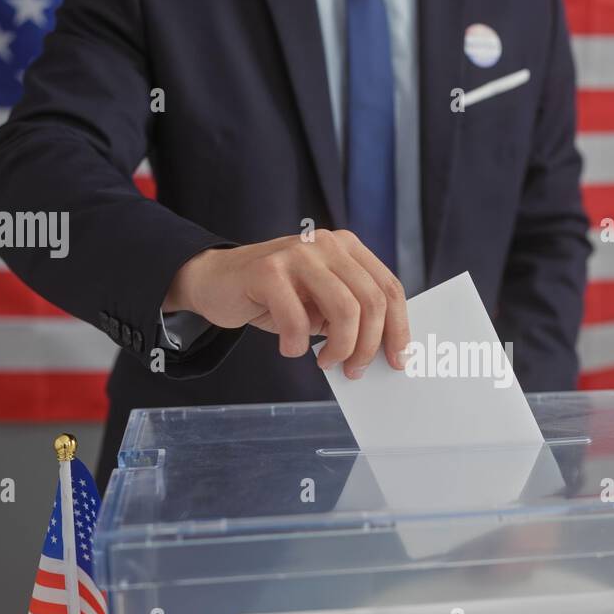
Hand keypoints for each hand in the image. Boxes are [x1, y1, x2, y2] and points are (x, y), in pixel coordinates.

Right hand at [162, 230, 409, 377]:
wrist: (215, 280)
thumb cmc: (276, 297)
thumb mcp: (322, 302)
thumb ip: (352, 314)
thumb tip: (386, 351)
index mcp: (347, 248)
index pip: (389, 288)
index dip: (398, 328)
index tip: (397, 360)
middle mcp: (327, 244)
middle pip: (372, 301)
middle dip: (368, 345)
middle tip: (353, 370)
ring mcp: (298, 253)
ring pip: (345, 309)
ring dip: (340, 348)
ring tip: (325, 363)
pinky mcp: (267, 270)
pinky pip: (297, 318)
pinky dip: (297, 343)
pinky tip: (290, 349)